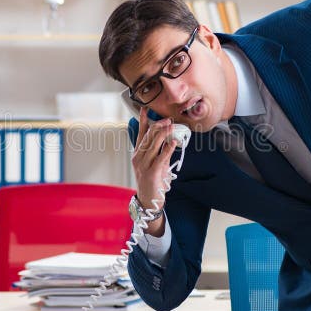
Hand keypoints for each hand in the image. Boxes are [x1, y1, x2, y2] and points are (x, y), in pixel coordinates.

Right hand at [131, 108, 176, 235]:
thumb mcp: (156, 164)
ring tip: (171, 126)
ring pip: (153, 145)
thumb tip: (169, 139)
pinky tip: (173, 142)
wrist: (149, 201)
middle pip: (147, 137)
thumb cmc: (153, 182)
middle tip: (167, 119)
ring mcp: (143, 165)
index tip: (145, 109)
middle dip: (157, 126)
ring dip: (163, 134)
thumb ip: (160, 152)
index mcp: (138, 154)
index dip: (143, 121)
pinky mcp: (151, 173)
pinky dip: (167, 149)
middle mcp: (138, 158)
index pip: (140, 134)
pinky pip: (160, 158)